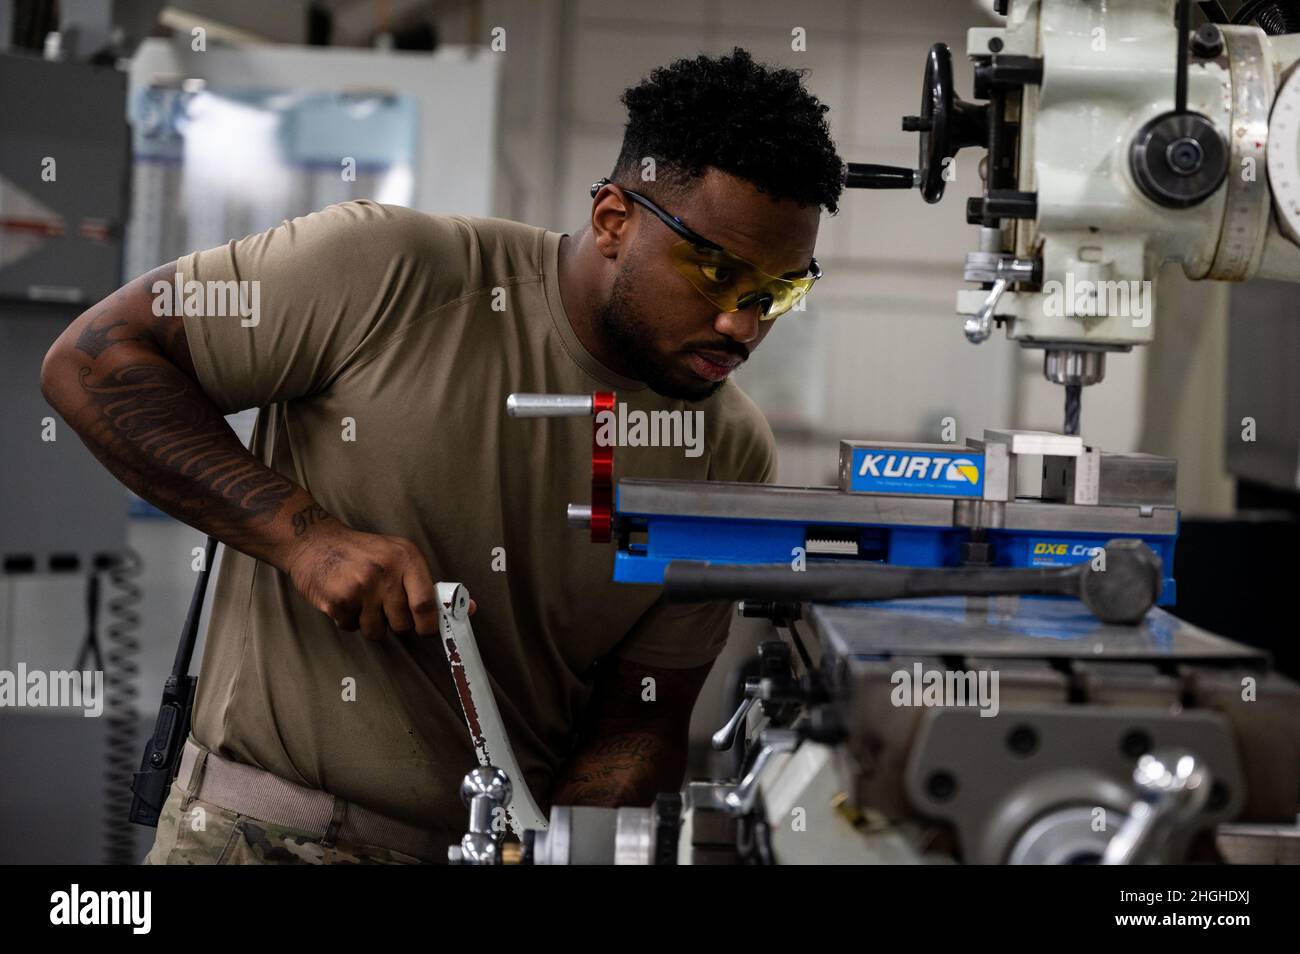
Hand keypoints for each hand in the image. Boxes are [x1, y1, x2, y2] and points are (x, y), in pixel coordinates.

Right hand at [284, 523, 470, 638]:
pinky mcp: (338, 600)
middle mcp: (385, 571)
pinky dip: (348, 620)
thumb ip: (429, 584)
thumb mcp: (399, 555)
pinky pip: (351, 627)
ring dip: (371, 625)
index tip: (426, 630)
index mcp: (406, 558)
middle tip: (385, 609)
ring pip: (376, 631)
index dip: (429, 625)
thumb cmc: (363, 552)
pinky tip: (345, 600)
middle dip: (396, 625)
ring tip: (363, 603)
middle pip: (402, 624)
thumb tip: (468, 607)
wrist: (314, 541)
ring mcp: (360, 587)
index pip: (426, 604)